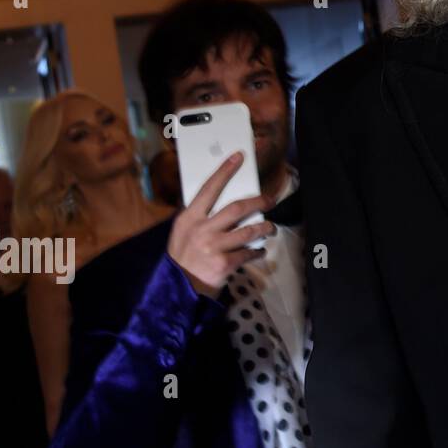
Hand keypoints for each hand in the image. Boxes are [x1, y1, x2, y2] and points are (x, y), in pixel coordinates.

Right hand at [167, 152, 274, 297]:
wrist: (176, 290)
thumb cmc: (182, 258)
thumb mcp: (182, 234)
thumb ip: (199, 218)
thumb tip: (223, 201)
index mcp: (188, 219)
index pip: (208, 189)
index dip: (224, 172)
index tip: (238, 157)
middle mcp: (201, 230)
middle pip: (237, 208)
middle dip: (259, 202)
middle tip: (270, 200)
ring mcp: (212, 247)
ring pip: (248, 231)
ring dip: (264, 227)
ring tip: (270, 228)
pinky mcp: (223, 264)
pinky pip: (248, 253)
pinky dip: (257, 251)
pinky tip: (260, 250)